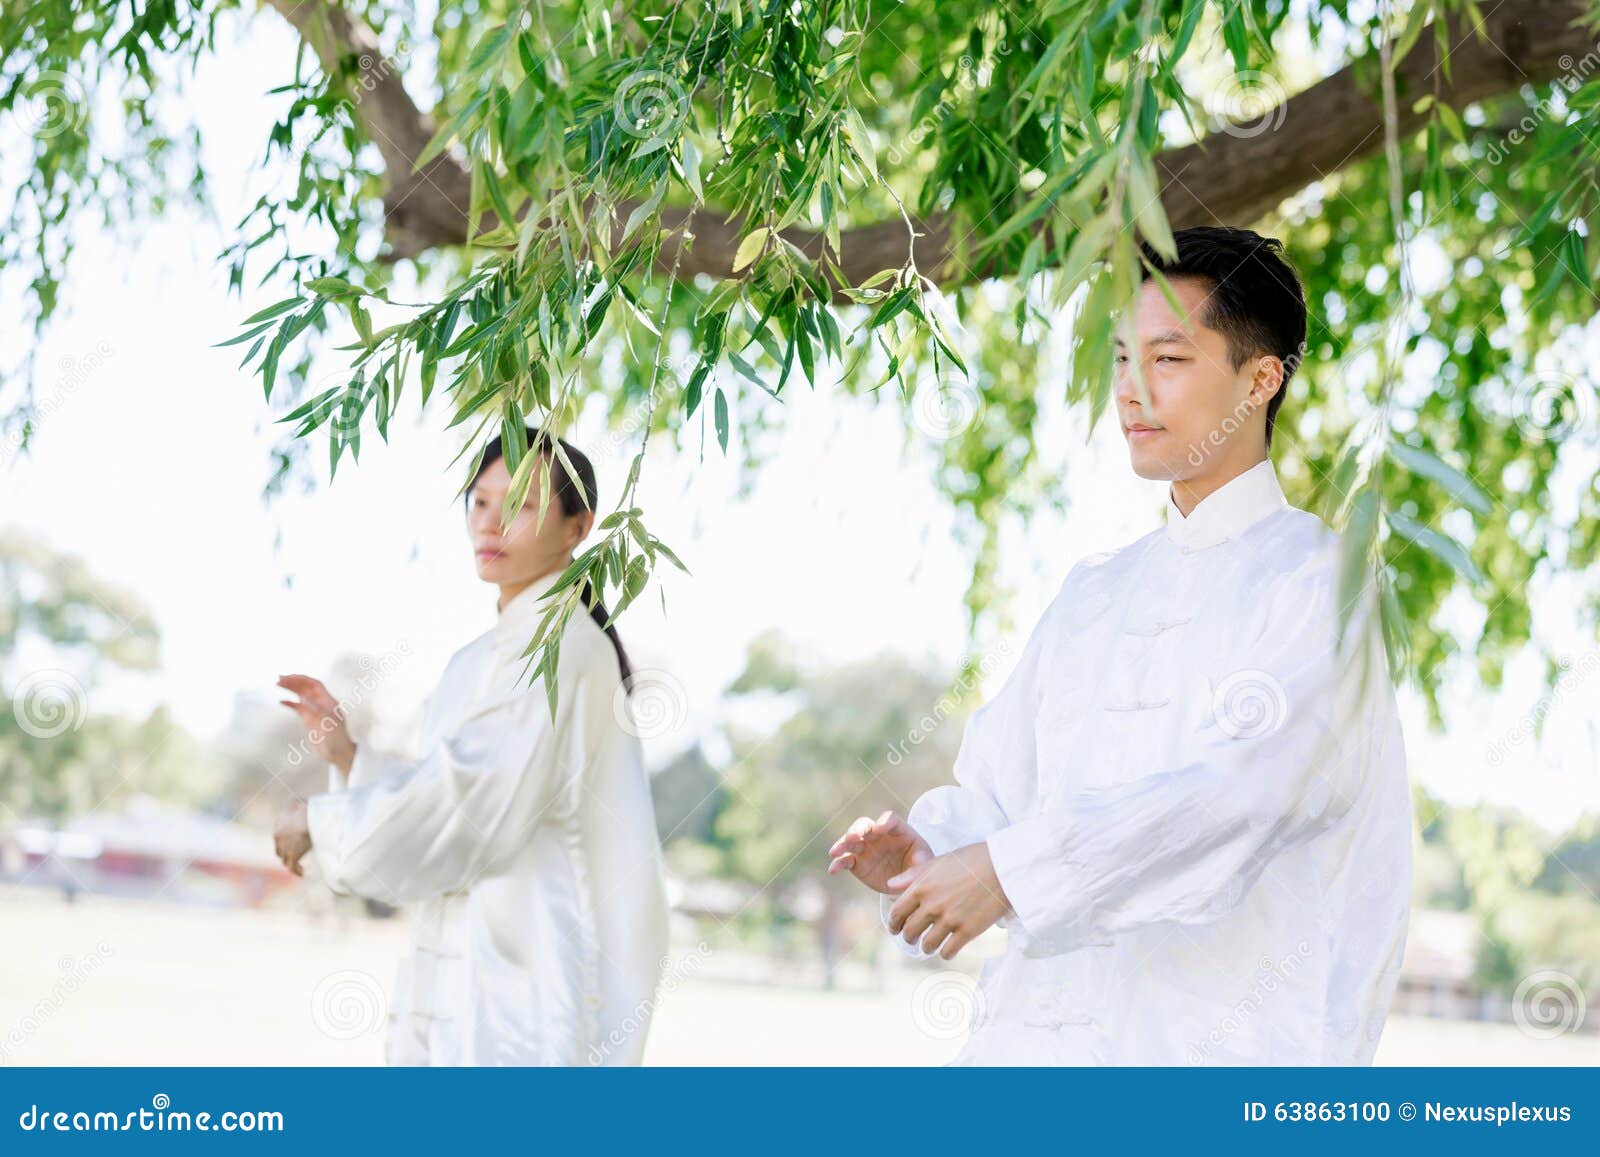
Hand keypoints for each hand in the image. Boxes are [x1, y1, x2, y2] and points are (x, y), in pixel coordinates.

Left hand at [273, 798, 311, 876]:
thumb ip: (295, 803)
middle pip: (279, 849)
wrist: (307, 817)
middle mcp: (278, 837)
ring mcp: (284, 847)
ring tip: (299, 867)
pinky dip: (297, 871)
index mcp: (279, 824)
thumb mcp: (298, 800)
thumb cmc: (305, 807)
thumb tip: (298, 800)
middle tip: (295, 855)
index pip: (279, 836)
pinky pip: (293, 867)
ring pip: (285, 859)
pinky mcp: (292, 856)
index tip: (294, 843)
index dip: (286, 840)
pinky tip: (303, 873)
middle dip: (286, 852)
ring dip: (291, 863)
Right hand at [277, 673, 356, 774]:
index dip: (302, 679)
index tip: (289, 677)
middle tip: (279, 678)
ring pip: (301, 696)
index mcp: (328, 702)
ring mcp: (314, 711)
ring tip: (278, 684)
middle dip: (294, 681)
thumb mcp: (327, 724)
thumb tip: (303, 696)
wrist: (337, 754)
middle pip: (306, 688)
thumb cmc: (337, 739)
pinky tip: (282, 702)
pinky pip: (298, 708)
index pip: (315, 685)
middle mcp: (321, 704)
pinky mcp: (309, 720)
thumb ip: (315, 709)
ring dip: (291, 689)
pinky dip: (290, 703)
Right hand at [827, 811, 932, 893]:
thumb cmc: (920, 868)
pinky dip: (838, 863)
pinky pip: (845, 860)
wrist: (910, 881)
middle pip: (865, 825)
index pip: (890, 819)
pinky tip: (833, 870)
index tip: (879, 829)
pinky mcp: (857, 863)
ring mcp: (866, 848)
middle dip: (857, 829)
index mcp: (899, 831)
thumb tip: (894, 883)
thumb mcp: (924, 868)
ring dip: (842, 844)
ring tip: (835, 852)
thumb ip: (913, 873)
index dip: (884, 822)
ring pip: (851, 840)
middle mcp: (879, 835)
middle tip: (852, 837)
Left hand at [885, 841, 1010, 959]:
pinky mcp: (967, 931)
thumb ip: (912, 875)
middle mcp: (932, 905)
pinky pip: (948, 951)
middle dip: (909, 937)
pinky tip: (948, 949)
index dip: (894, 924)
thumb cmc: (972, 860)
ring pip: (928, 945)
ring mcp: (949, 919)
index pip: (897, 912)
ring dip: (926, 948)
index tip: (895, 928)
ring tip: (930, 946)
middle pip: (910, 931)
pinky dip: (945, 953)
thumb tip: (890, 885)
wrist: (1002, 867)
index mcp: (921, 886)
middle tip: (913, 938)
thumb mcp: (938, 862)